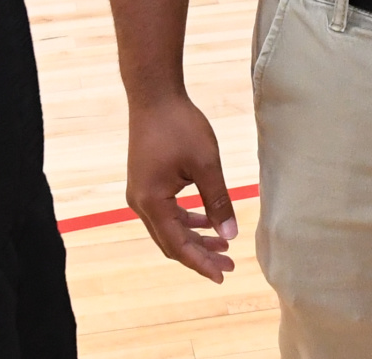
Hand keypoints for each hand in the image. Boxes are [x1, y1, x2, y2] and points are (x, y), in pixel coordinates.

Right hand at [124, 92, 238, 281]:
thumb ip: (218, 202)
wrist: (154, 96)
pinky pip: (167, 212)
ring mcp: (141, 193)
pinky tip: (208, 222)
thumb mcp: (206, 164)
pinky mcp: (146, 183)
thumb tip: (230, 235)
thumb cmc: (179, 126)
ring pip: (169, 228)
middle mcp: (141, 203)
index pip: (178, 245)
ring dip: (194, 238)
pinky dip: (187, 220)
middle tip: (228, 265)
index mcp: (152, 202)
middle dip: (200, 255)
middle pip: (171, 242)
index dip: (201, 263)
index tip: (222, 275)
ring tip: (223, 247)